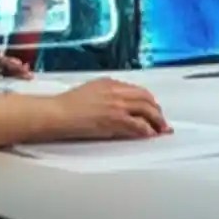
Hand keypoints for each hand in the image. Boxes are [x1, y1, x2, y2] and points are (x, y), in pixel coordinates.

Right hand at [52, 78, 171, 139]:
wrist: (58, 113)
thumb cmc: (68, 105)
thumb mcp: (91, 91)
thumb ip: (107, 93)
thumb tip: (119, 103)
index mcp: (111, 83)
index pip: (137, 90)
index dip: (148, 100)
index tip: (153, 107)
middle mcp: (117, 91)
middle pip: (146, 98)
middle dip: (157, 110)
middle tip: (161, 120)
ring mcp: (117, 105)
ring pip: (146, 110)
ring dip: (157, 120)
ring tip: (161, 129)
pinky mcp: (115, 120)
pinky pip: (138, 125)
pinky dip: (147, 130)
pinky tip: (150, 135)